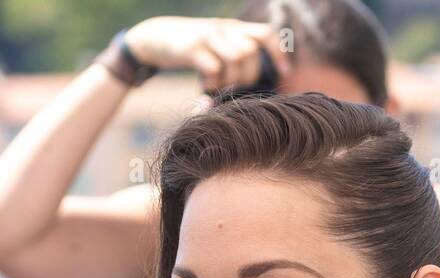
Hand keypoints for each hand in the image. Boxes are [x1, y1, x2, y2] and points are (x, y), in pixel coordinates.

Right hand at [124, 16, 287, 91]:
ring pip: (236, 59)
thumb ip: (232, 59)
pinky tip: (203, 87)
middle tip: (232, 87)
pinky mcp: (191, 47)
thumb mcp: (214, 47)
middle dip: (247, 76)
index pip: (265, 34)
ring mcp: (207, 36)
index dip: (278, 53)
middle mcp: (223, 28)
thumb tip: (251, 86)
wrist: (154, 37)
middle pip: (251, 52)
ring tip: (216, 86)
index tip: (284, 73)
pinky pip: (213, 68)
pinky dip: (212, 83)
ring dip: (229, 80)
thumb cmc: (189, 50)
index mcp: (233, 28)